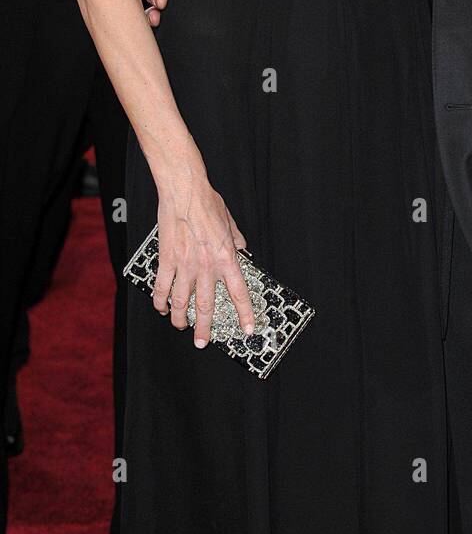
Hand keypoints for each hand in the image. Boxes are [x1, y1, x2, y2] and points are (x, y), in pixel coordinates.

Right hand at [153, 175, 254, 346]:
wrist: (185, 192)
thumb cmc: (207, 203)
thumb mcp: (231, 223)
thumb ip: (237, 241)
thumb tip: (241, 250)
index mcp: (226, 258)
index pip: (239, 293)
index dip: (245, 314)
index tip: (247, 328)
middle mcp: (206, 266)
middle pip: (206, 306)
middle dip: (205, 328)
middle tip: (203, 341)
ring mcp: (185, 265)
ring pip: (182, 302)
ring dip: (181, 319)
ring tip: (181, 327)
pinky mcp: (167, 260)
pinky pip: (162, 287)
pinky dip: (161, 301)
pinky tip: (162, 308)